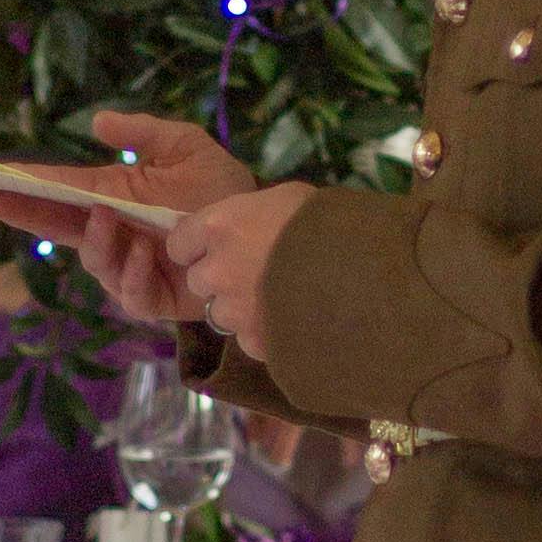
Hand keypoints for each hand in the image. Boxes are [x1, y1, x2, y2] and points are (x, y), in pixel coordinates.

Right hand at [0, 111, 254, 331]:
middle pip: (61, 228)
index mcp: (116, 197)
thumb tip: (96, 123)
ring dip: (97, 242)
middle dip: (29, 214)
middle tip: (0, 199)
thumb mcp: (186, 146)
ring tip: (109, 219)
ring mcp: (132, 268)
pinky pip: (131, 295)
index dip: (29, 186)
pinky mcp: (155, 298)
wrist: (266, 233)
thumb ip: (143, 132)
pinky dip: (133, 274)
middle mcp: (116, 234)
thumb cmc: (223, 189)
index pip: (64, 191)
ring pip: (94, 263)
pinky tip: (144, 252)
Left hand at [169, 185, 315, 361]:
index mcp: (218, 227)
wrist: (361, 270)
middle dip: (220, 278)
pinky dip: (264, 333)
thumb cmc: (325, 221)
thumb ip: (253, 216)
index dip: (199, 246)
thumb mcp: (285, 199)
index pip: (179, 242)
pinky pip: (248, 339)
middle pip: (198, 280)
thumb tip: (250, 226)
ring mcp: (233, 310)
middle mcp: (216, 270)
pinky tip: (292, 321)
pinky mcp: (254, 341)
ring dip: (240, 308)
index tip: (220, 246)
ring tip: (277, 299)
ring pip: (220, 313)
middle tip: (256, 272)